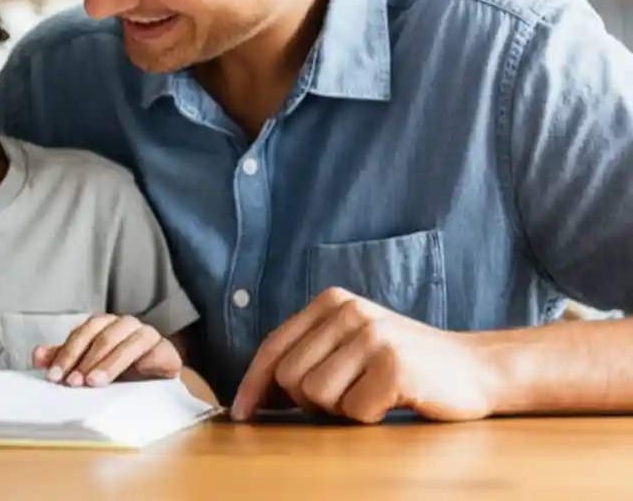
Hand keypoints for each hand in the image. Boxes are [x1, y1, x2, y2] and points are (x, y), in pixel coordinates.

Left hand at [32, 314, 181, 387]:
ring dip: (108, 363)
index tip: (54, 376)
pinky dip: (139, 364)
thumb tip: (37, 355)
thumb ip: (65, 358)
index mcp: (103, 324)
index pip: (81, 335)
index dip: (66, 354)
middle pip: (101, 337)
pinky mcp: (165, 350)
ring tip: (94, 382)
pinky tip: (131, 378)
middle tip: (72, 383)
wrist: (159, 379)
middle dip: (84, 361)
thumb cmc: (120, 370)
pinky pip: (152, 353)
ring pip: (126, 343)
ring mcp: (146, 334)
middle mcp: (123, 325)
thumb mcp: (89, 367)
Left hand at [231, 288, 497, 422]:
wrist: (477, 369)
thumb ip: (308, 356)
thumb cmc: (404, 366)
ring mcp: (373, 336)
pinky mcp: (395, 366)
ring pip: (316, 396)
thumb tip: (254, 395)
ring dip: (341, 410)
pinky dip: (370, 417)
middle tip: (347, 397)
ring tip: (371, 395)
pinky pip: (354, 411)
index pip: (273, 346)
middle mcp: (350, 312)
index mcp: (331, 302)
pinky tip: (393, 401)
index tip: (241, 414)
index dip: (253, 384)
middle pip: (289, 377)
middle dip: (308, 402)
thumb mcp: (351, 345)